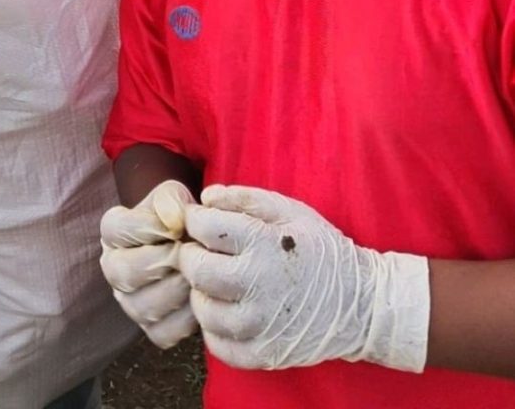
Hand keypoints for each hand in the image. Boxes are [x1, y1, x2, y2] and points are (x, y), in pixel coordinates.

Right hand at [99, 181, 196, 347]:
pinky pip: (164, 332)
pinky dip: (186, 319)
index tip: (176, 226)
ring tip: (196, 275)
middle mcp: (113, 268)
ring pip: (144, 307)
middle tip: (188, 254)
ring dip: (177, 290)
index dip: (147, 227)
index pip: (115, 228)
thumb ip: (170, 200)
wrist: (198, 248)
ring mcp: (129, 303)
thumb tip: (172, 221)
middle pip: (124, 273)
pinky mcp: (151, 329)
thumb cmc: (181, 218)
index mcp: (112, 232)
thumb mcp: (174, 197)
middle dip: (163, 262)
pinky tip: (199, 298)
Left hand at [180, 186, 428, 372]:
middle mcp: (258, 287)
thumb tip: (204, 197)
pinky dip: (214, 328)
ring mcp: (260, 326)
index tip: (201, 221)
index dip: (195, 220)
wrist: (360, 304)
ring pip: (202, 309)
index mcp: (263, 245)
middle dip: (191, 256)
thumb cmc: (319, 250)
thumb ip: (244, 198)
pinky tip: (228, 310)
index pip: (203, 228)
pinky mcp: (263, 355)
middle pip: (196, 270)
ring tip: (218, 282)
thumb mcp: (289, 210)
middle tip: (203, 251)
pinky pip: (217, 345)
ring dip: (202, 292)